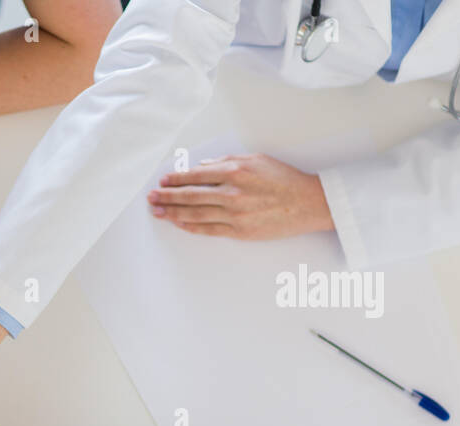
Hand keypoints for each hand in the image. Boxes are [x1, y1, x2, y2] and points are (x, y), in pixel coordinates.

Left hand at [147, 153, 333, 240]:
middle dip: (167, 197)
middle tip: (151, 197)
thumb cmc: (284, 179)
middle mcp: (232, 193)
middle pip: (190, 196)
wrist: (308, 203)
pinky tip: (178, 223)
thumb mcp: (257, 160)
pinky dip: (190, 226)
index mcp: (236, 172)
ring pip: (195, 214)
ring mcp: (234, 214)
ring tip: (158, 211)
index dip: (176, 178)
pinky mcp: (239, 231)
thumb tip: (202, 166)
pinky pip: (208, 229)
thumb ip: (227, 162)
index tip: (163, 180)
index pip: (196, 175)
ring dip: (173, 212)